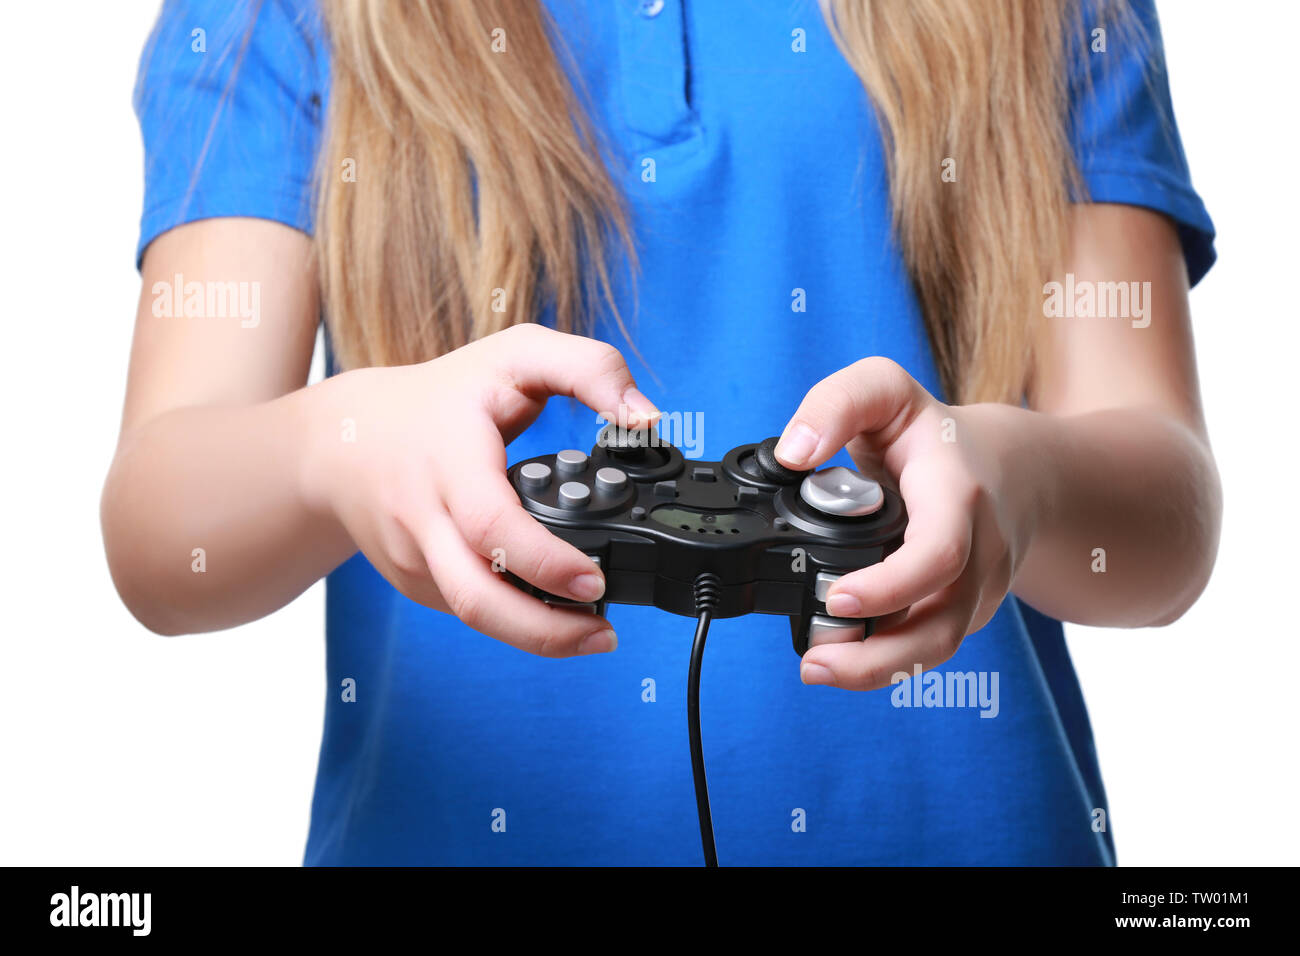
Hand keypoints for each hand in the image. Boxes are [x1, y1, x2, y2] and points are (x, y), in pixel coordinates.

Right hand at [303, 324, 658, 656]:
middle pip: (477, 598)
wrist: (345, 440)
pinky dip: (514, 621)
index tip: (596, 582)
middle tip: (605, 634)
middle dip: (545, 631)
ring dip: (537, 637)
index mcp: (449, 456)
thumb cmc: (444, 396)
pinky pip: (469, 612)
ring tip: (592, 634)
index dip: (545, 562)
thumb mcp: (518, 354)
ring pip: (474, 616)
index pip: (490, 524)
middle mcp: (423, 515)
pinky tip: (552, 613)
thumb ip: (590, 370)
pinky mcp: (415, 582)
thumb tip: (646, 420)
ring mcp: (414, 556)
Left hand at [775, 358, 1036, 689]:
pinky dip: (886, 663)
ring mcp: (977, 590)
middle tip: (814, 661)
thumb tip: (793, 452)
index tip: (837, 596)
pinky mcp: (964, 614)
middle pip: (942, 624)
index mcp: (959, 496)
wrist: (1016, 472)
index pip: (940, 552)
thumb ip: (837, 404)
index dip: (891, 585)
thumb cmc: (937, 437)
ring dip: (877, 671)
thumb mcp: (887, 392)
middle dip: (879, 657)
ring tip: (816, 669)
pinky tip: (840, 661)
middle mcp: (979, 552)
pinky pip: (929, 647)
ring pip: (937, 649)